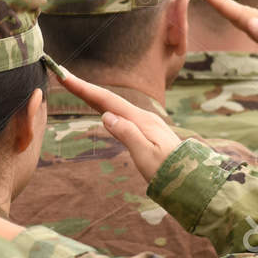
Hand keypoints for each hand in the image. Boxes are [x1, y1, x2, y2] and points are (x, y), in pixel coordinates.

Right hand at [58, 68, 182, 181]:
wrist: (193, 181)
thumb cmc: (170, 172)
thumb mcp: (146, 156)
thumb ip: (127, 134)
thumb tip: (106, 116)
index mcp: (141, 121)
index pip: (107, 101)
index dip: (84, 89)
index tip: (65, 76)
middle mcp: (144, 118)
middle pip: (109, 100)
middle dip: (86, 88)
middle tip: (64, 77)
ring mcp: (147, 124)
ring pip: (116, 106)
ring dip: (95, 97)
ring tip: (77, 88)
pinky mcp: (148, 132)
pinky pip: (122, 115)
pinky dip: (107, 107)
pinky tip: (103, 109)